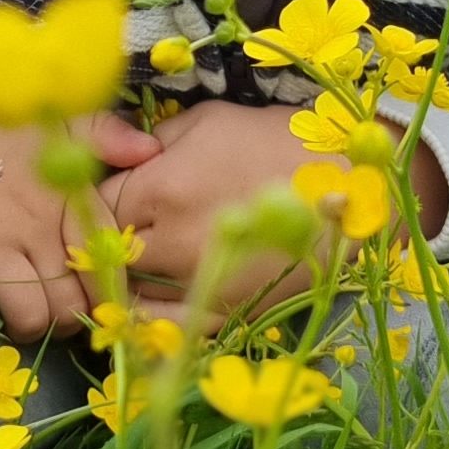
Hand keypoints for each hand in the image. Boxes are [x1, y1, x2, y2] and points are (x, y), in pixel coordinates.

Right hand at [0, 41, 156, 339]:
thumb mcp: (56, 118)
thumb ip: (105, 135)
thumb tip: (151, 150)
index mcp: (68, 196)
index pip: (104, 259)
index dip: (107, 291)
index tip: (99, 302)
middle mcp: (34, 224)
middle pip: (68, 300)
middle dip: (65, 320)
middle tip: (51, 314)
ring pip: (26, 313)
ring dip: (23, 327)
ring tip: (15, 319)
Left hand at [113, 98, 448, 308]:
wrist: (352, 186)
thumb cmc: (279, 140)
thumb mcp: (209, 120)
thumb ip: (153, 139)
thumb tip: (122, 157)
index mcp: (162, 188)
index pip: (96, 206)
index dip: (95, 200)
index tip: (105, 194)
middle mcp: (173, 243)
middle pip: (108, 255)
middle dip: (107, 242)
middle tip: (118, 230)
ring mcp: (200, 284)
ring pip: (129, 297)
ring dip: (122, 282)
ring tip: (130, 266)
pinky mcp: (228, 313)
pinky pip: (170, 328)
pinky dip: (151, 320)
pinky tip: (149, 306)